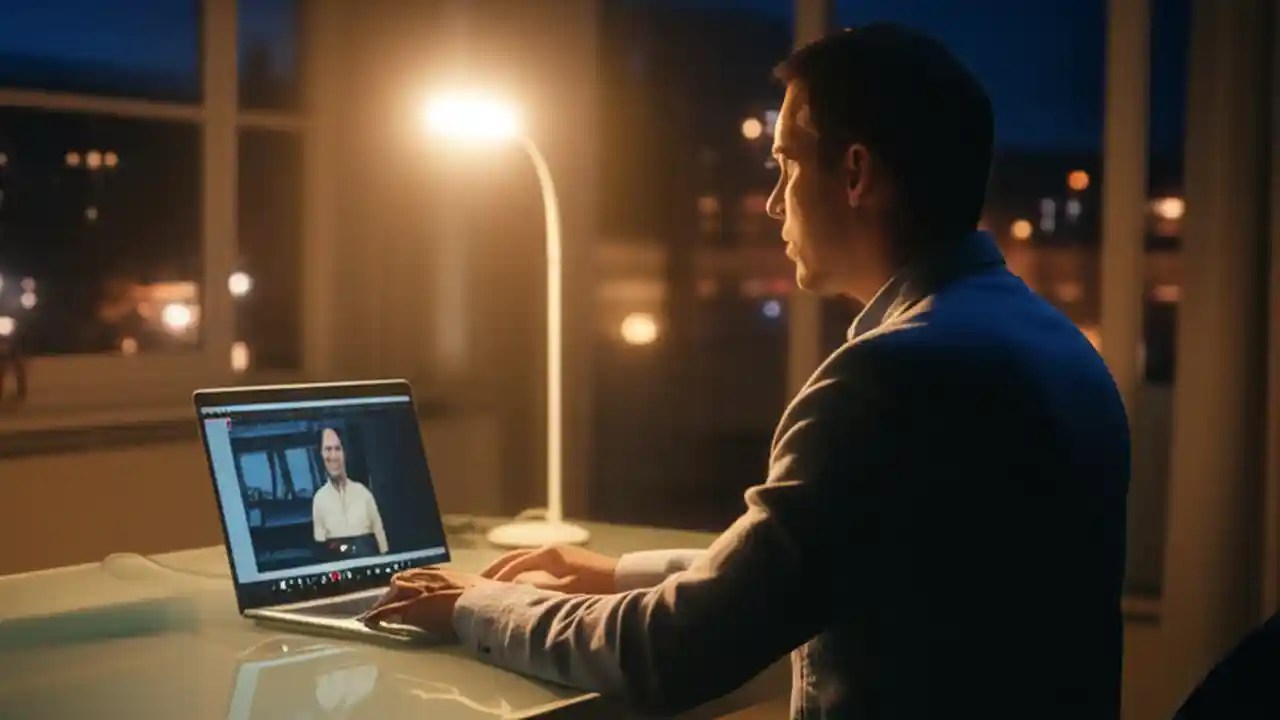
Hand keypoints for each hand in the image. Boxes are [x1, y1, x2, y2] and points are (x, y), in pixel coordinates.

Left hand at [358, 567, 487, 639]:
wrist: (482, 605)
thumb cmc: (487, 600)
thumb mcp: (479, 590)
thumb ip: (472, 591)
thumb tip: (482, 597)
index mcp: (445, 575)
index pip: (420, 574)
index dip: (411, 583)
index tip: (406, 590)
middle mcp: (428, 578)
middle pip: (402, 581)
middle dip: (394, 593)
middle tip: (387, 604)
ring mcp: (418, 591)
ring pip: (393, 594)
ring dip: (384, 604)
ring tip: (375, 614)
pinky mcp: (411, 606)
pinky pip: (387, 610)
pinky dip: (376, 616)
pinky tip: (369, 622)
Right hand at [479, 545, 617, 593]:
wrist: (625, 579)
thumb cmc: (597, 587)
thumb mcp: (566, 592)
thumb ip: (538, 590)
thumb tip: (512, 590)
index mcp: (549, 555)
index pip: (514, 564)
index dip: (498, 577)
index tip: (481, 589)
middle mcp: (551, 549)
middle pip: (516, 556)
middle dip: (496, 568)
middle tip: (477, 581)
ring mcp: (559, 552)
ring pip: (525, 557)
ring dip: (507, 567)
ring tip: (492, 580)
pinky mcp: (566, 559)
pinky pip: (535, 562)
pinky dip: (520, 569)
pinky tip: (517, 580)